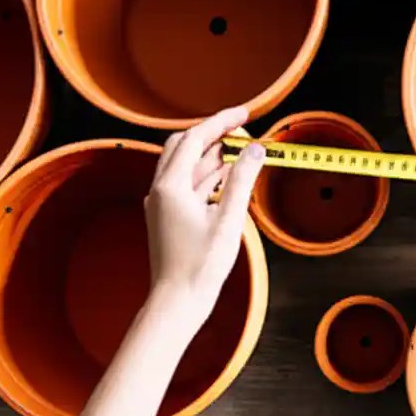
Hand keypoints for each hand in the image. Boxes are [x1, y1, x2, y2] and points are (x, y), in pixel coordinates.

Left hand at [145, 107, 265, 311]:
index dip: (221, 122)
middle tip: (241, 129)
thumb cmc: (199, 267)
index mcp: (171, 186)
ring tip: (240, 150)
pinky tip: (225, 176)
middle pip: (184, 146)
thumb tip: (254, 150)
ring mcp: (162, 203)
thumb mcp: (228, 220)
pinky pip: (186, 184)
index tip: (244, 114)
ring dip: (211, 154)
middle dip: (213, 133)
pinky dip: (206, 174)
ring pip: (185, 165)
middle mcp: (161, 190)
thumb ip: (241, 180)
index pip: (195, 139)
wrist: (177, 301)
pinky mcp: (168, 215)